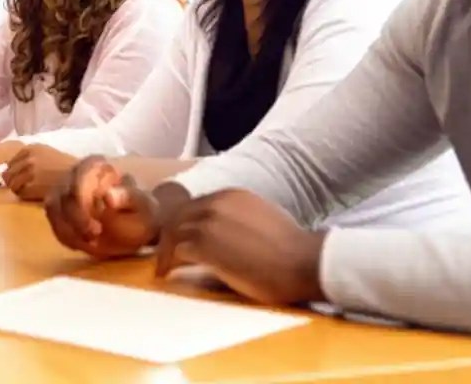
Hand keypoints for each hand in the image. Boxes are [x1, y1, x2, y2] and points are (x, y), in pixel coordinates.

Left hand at [3, 143, 78, 200]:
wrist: (82, 178)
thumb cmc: (67, 168)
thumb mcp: (47, 155)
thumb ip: (28, 159)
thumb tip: (4, 171)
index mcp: (31, 148)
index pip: (10, 162)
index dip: (14, 172)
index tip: (21, 178)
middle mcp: (28, 158)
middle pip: (8, 173)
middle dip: (14, 181)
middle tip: (25, 187)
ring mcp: (29, 172)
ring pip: (12, 184)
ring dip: (19, 189)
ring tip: (32, 190)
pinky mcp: (32, 186)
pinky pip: (19, 193)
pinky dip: (26, 196)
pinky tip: (37, 194)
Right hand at [44, 155, 159, 258]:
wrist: (136, 222)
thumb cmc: (141, 211)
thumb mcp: (143, 206)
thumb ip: (127, 198)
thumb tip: (108, 196)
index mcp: (97, 165)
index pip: (80, 178)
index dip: (82, 203)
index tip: (96, 229)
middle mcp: (75, 172)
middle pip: (63, 194)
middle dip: (76, 222)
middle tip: (94, 241)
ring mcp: (63, 188)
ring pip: (53, 207)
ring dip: (68, 230)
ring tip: (89, 244)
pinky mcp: (58, 205)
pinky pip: (53, 220)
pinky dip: (64, 235)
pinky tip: (81, 244)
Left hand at [154, 189, 326, 305]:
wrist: (305, 262)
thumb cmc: (292, 249)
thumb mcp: (261, 219)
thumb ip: (237, 219)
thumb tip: (223, 234)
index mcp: (231, 195)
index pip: (195, 205)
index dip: (185, 224)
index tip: (181, 239)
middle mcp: (217, 203)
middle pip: (179, 216)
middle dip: (170, 236)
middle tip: (166, 256)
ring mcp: (209, 223)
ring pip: (174, 232)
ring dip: (167, 252)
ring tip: (165, 268)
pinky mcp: (205, 245)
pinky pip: (178, 251)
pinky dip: (170, 263)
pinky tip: (171, 275)